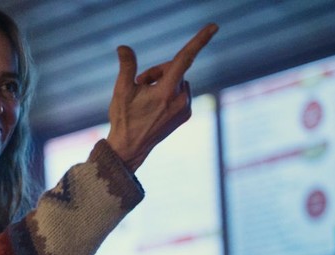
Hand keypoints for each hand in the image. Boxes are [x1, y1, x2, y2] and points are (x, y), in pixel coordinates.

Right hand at [107, 23, 218, 170]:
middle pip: (174, 69)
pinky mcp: (186, 114)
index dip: (198, 41)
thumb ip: (126, 66)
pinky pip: (181, 92)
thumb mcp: (121, 91)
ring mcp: (185, 108)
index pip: (183, 59)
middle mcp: (180, 99)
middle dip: (157, 71)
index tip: (213, 26)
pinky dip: (170, 93)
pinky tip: (155, 106)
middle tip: (139, 84)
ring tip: (146, 98)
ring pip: (178, 80)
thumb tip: (123, 47)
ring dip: (163, 82)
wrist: (131, 148)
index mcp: (166, 92)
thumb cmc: (124, 118)